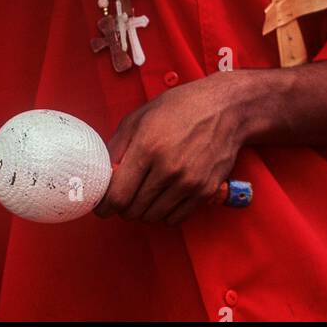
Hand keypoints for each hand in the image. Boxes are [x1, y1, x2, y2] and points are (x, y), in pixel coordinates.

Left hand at [95, 71, 259, 226]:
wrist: (224, 109)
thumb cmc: (179, 107)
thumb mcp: (140, 117)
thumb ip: (116, 146)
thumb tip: (102, 174)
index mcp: (147, 146)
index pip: (117, 195)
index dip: (105, 206)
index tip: (102, 206)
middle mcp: (168, 168)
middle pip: (133, 210)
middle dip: (123, 207)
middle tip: (124, 196)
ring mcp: (189, 183)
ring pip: (152, 217)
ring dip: (143, 211)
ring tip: (144, 194)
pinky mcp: (205, 192)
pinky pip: (175, 219)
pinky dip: (164, 213)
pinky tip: (163, 197)